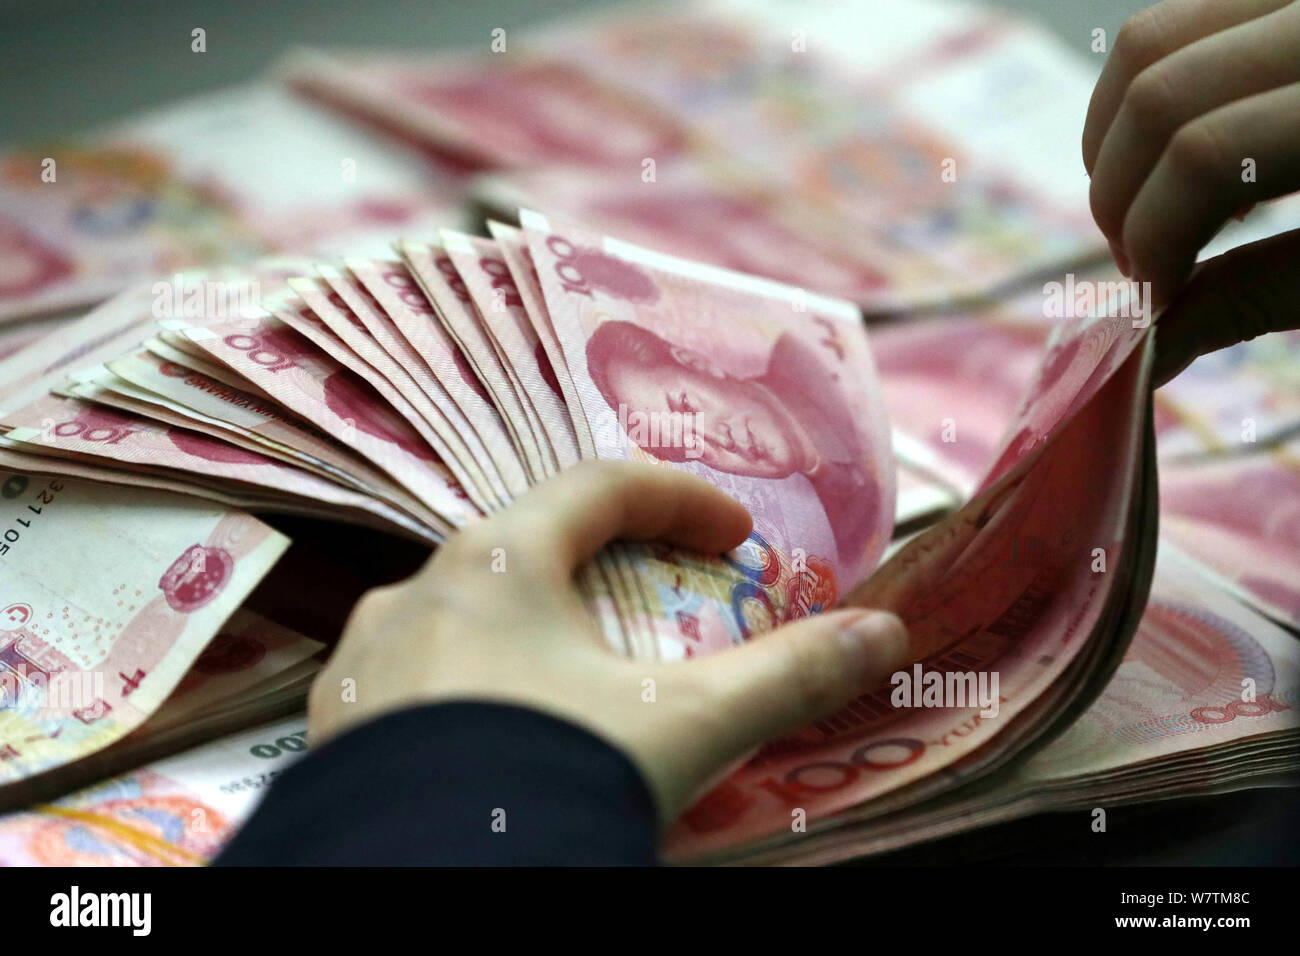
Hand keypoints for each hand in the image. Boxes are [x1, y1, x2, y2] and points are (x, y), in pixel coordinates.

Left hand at [308, 460, 907, 826]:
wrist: (427, 885)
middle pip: (527, 545)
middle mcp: (417, 593)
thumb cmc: (552, 776)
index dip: (680, 498)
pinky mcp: (339, 730)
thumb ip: (785, 675)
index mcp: (496, 563)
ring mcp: (367, 663)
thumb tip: (883, 633)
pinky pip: (416, 680)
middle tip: (663, 602)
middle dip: (604, 565)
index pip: (600, 487)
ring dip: (530, 626)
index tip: (734, 535)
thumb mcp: (684, 726)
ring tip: (581, 676)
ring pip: (463, 614)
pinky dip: (473, 686)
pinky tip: (503, 734)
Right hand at [1082, 0, 1299, 340]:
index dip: (1157, 239)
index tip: (1158, 302)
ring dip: (1117, 139)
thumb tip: (1148, 350)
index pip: (1204, 155)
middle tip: (1143, 264)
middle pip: (1154, 90)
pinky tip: (1192, 152)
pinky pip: (1180, 23)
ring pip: (1149, 40)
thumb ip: (1260, 294)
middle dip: (1120, 195)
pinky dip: (1153, 92)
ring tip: (1153, 208)